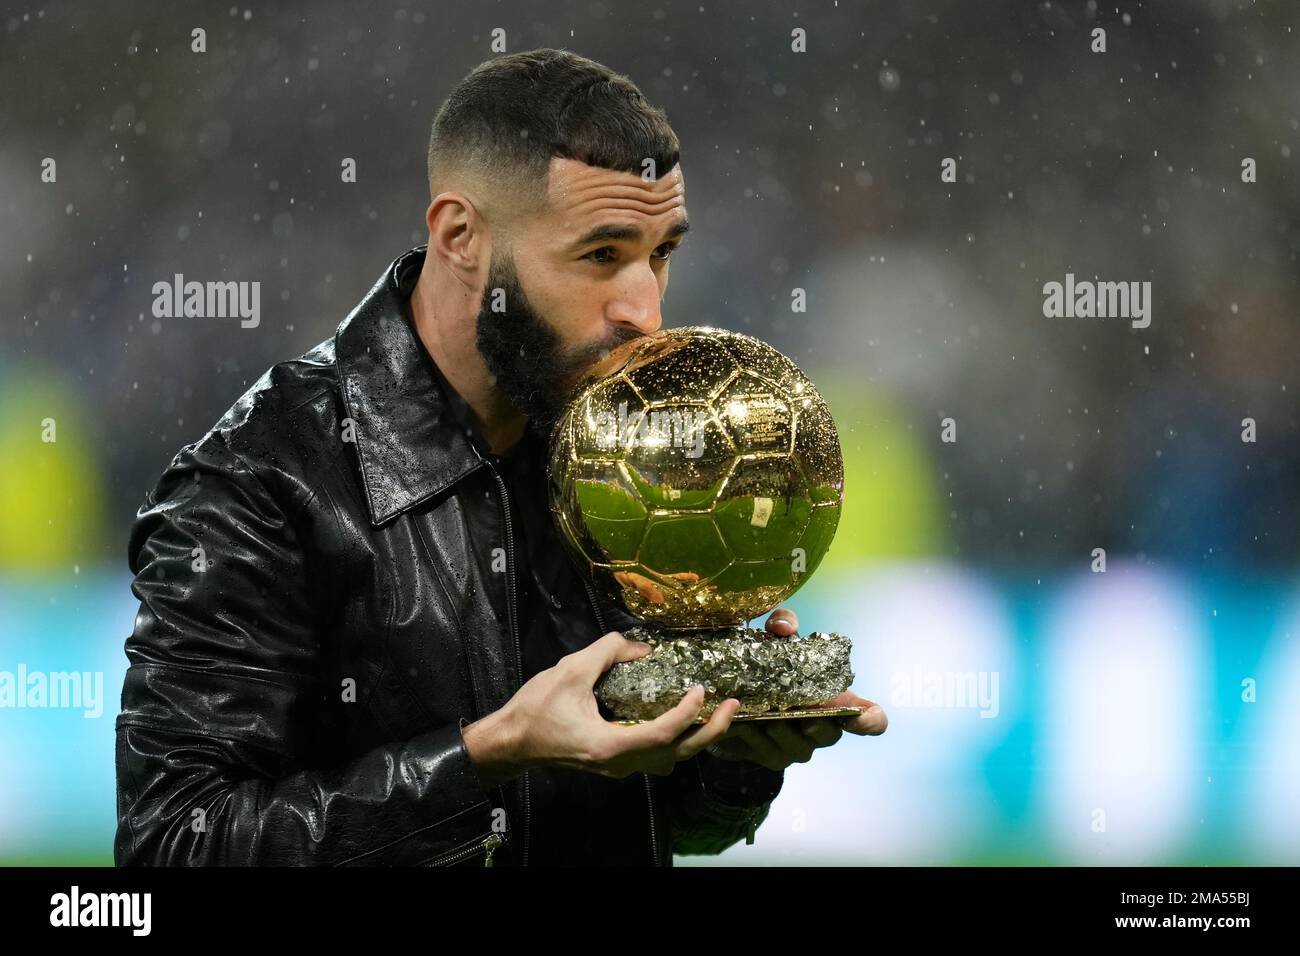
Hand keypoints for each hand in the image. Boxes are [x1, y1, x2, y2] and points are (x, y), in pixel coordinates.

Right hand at [484, 631, 739, 780]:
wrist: (510, 743)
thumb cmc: (534, 710)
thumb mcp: (569, 671)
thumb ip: (607, 652)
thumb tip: (640, 645)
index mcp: (610, 746)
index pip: (663, 734)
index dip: (687, 713)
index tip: (701, 688)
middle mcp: (619, 763)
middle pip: (677, 755)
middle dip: (710, 731)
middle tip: (732, 705)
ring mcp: (617, 766)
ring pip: (668, 760)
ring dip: (695, 738)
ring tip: (713, 713)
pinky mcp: (613, 761)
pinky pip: (655, 755)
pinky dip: (674, 739)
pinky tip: (679, 716)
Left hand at [704, 607, 887, 770]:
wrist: (735, 698)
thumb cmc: (770, 667)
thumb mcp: (778, 639)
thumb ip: (784, 623)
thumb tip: (783, 628)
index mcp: (836, 702)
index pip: (872, 720)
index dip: (872, 722)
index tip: (858, 717)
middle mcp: (823, 729)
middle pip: (830, 735)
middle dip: (815, 724)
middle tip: (798, 712)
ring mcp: (799, 748)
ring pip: (797, 746)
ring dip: (779, 729)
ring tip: (760, 713)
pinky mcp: (772, 758)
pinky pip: (767, 752)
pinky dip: (754, 735)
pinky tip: (742, 721)